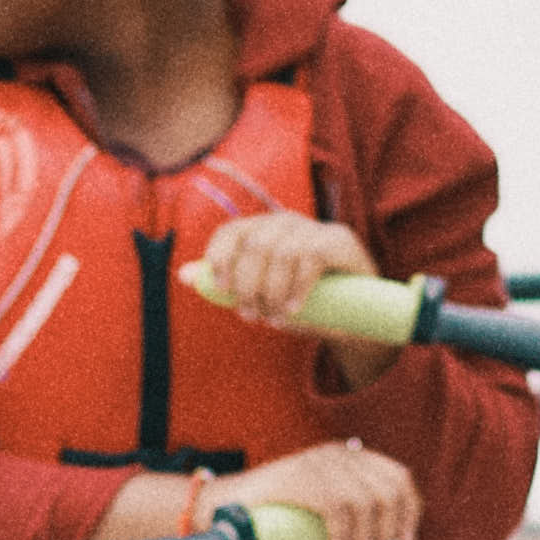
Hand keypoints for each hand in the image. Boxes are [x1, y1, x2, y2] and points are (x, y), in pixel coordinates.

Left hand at [194, 213, 379, 329]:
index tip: (223, 289)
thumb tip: (183, 275)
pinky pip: (310, 258)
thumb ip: (227, 284)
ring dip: (273, 291)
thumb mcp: (261, 294)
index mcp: (261, 230)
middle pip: (254, 245)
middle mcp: (284, 222)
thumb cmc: (300, 300)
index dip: (220, 256)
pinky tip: (295, 309)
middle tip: (252, 316)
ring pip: (280, 253)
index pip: (230, 231)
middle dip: (248, 285)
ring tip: (275, 318)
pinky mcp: (339, 240)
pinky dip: (298, 288)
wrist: (356, 314)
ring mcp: (313, 228)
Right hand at [216, 438, 419, 539]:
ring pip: (368, 501)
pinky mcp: (302, 477)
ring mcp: (318, 462)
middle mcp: (337, 454)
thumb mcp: (325, 508)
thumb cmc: (279, 517)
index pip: (398, 476)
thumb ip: (354, 513)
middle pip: (389, 489)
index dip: (410, 510)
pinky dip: (346, 537)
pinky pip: (339, 507)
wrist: (226, 507)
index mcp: (348, 457)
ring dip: (367, 538)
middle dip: (388, 530)